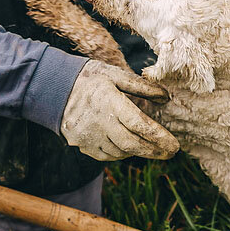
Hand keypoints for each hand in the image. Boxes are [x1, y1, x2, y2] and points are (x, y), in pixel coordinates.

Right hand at [60, 60, 178, 160]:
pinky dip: (122, 153)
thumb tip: (165, 97)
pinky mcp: (82, 145)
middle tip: (171, 153)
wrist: (55, 88)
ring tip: (153, 147)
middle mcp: (98, 122)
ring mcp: (88, 136)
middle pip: (131, 144)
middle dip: (154, 150)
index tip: (175, 145)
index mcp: (109, 101)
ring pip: (120, 152)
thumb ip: (142, 86)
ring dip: (139, 151)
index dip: (158, 137)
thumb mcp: (116, 74)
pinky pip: (107, 156)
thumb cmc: (91, 78)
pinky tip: (131, 146)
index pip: (138, 124)